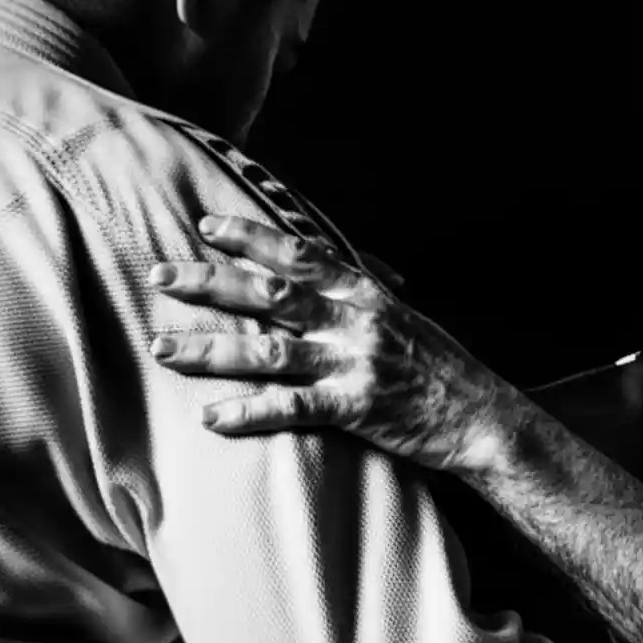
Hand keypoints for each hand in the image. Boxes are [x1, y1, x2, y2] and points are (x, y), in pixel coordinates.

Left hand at [147, 215, 520, 472]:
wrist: (483, 416)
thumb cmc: (440, 368)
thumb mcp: (404, 318)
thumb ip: (359, 298)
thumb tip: (316, 278)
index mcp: (367, 294)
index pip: (301, 253)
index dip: (251, 238)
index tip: (206, 226)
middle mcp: (358, 321)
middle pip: (271, 293)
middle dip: (210, 282)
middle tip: (159, 276)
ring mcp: (357, 363)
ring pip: (271, 350)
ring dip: (212, 349)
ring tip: (163, 348)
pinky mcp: (359, 408)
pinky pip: (294, 407)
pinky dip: (249, 411)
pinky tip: (212, 416)